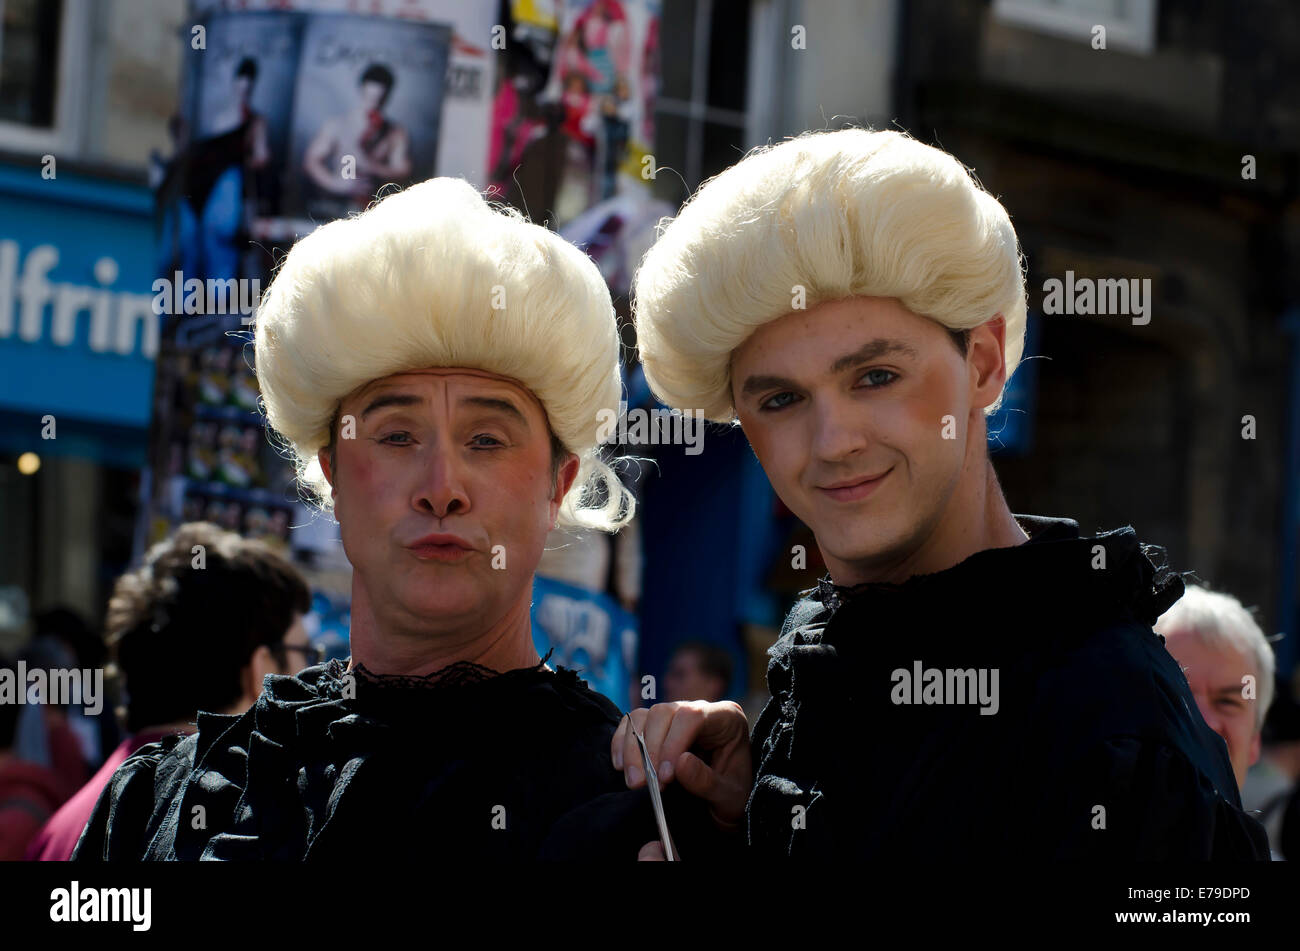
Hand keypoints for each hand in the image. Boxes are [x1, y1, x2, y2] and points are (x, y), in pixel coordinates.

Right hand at [611, 701, 751, 830]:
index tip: (664, 777)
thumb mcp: (729, 796)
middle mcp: (699, 710)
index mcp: (726, 718)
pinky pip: (631, 724)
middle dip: (649, 749)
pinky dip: (622, 743)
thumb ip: (707, 781)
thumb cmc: (732, 796)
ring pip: (644, 716)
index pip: (693, 716)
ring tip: (634, 782)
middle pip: (664, 713)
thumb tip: (679, 763)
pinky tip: (621, 766)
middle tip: (643, 784)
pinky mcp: (656, 727)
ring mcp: (675, 716)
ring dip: (633, 749)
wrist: (724, 803)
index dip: (673, 743)